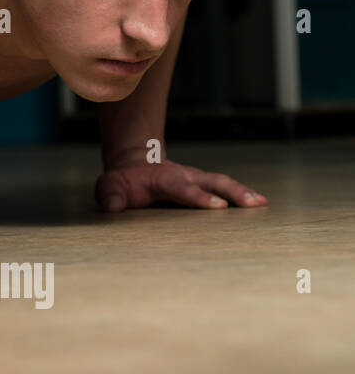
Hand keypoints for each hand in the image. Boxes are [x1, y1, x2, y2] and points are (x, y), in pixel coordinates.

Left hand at [94, 160, 268, 211]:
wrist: (135, 166)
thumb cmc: (123, 182)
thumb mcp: (109, 186)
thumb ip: (110, 195)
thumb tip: (113, 207)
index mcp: (163, 178)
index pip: (182, 188)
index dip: (199, 197)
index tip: (218, 207)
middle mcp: (185, 176)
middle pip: (212, 181)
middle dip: (233, 192)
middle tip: (254, 204)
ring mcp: (197, 179)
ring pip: (223, 183)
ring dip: (243, 193)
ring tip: (263, 204)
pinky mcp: (205, 185)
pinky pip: (226, 188)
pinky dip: (243, 195)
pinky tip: (260, 203)